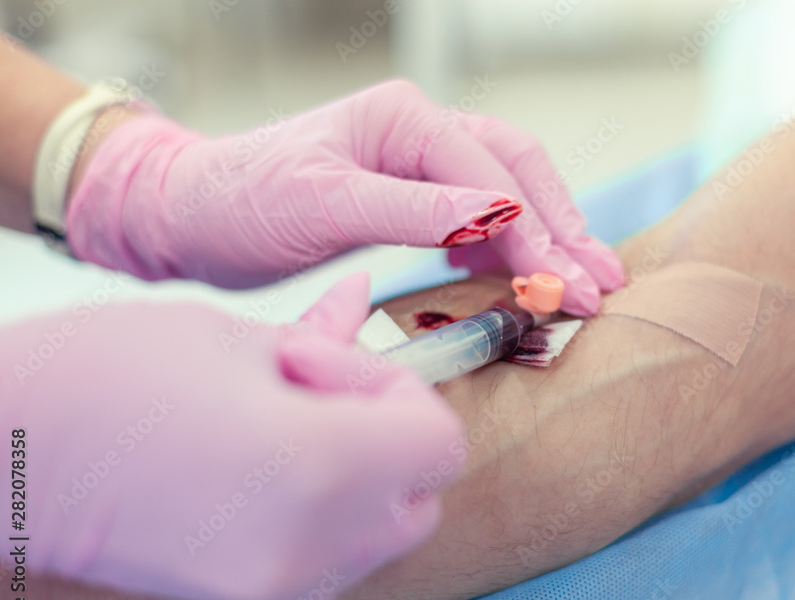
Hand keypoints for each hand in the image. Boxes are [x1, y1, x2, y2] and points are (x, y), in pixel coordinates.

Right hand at [0, 273, 462, 599]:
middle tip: (321, 388)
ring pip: (384, 530)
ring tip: (286, 421)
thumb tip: (366, 307)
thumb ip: (326, 339)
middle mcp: (316, 543)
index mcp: (320, 467)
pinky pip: (335, 555)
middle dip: (392, 432)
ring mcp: (283, 584)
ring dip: (365, 471)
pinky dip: (331, 509)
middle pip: (421, 495)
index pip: (439, 443)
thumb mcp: (232, 337)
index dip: (402, 391)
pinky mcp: (251, 598)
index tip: (342, 363)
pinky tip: (270, 459)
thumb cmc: (100, 375)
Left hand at [66, 80, 623, 314]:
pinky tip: (524, 272)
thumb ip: (413, 210)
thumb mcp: (324, 204)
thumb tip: (499, 218)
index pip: (493, 177)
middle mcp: (420, 132)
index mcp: (405, 118)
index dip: (536, 234)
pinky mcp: (410, 198)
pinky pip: (478, 215)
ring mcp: (418, 164)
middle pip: (518, 173)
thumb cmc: (242, 202)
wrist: (191, 215)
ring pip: (507, 191)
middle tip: (603, 282)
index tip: (567, 285)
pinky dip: (510, 244)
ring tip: (586, 278)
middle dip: (564, 229)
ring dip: (548, 235)